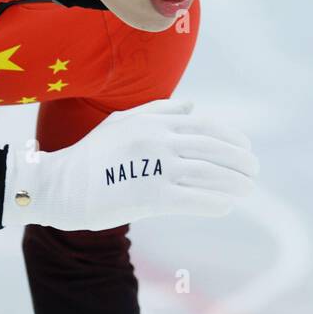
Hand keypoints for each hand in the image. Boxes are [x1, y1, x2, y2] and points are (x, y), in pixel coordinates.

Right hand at [0, 98, 258, 231]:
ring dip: (232, 183)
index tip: (245, 147)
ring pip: (208, 174)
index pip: (205, 126)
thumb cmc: (90, 155)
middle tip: (254, 171)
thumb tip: (192, 106)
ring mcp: (156, 168)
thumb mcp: (122, 122)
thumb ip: (159, 111)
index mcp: (154, 122)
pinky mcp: (150, 196)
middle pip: (212, 149)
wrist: (58, 185)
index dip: (231, 137)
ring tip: (246, 190)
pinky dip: (212, 202)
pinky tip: (225, 207)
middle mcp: (159, 141)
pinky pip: (191, 199)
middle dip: (239, 160)